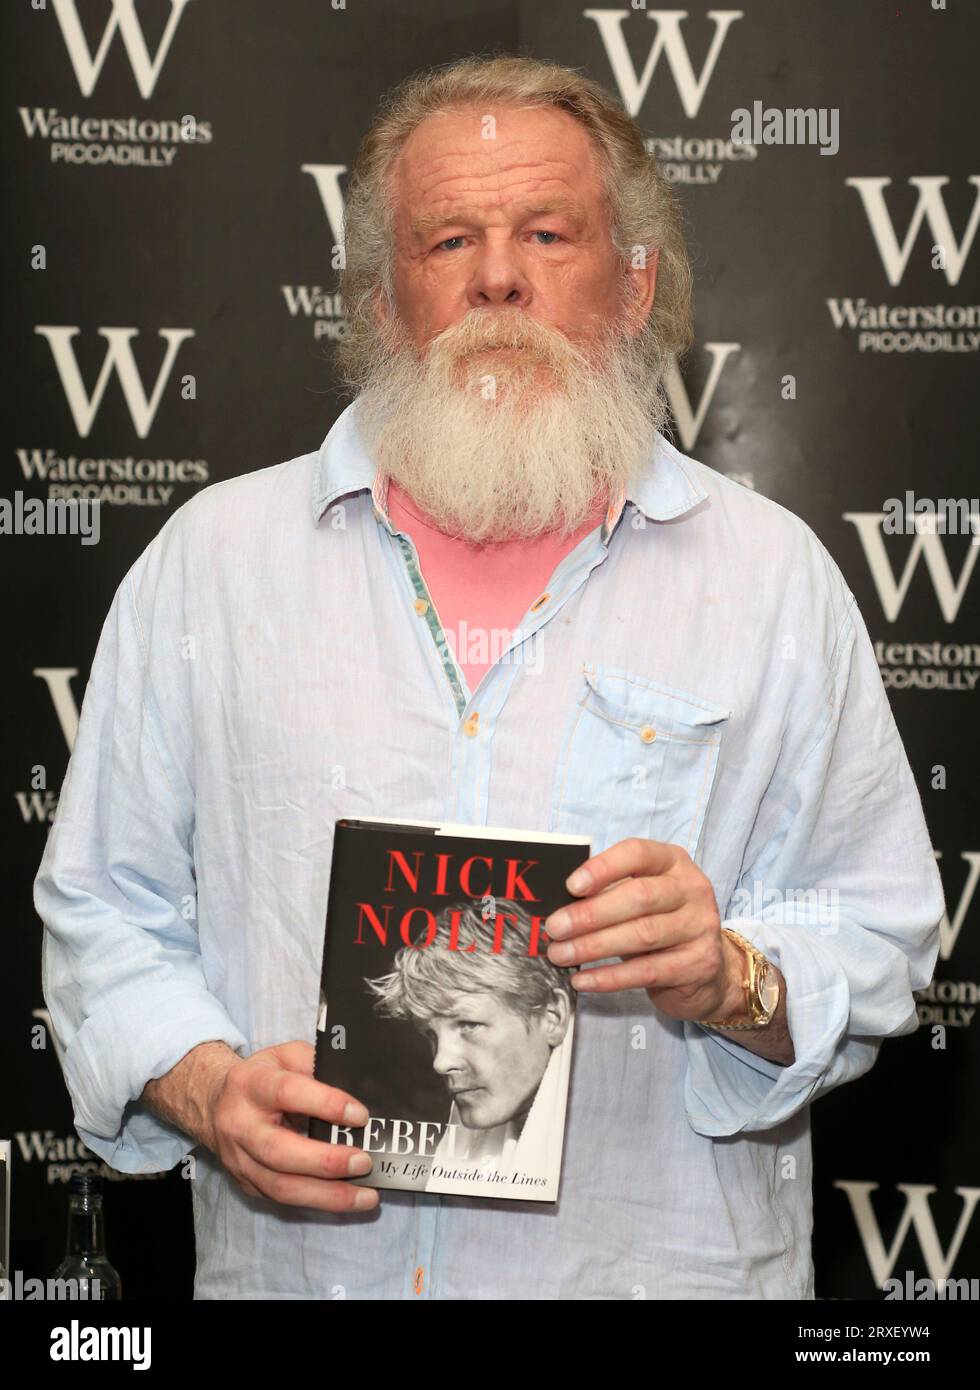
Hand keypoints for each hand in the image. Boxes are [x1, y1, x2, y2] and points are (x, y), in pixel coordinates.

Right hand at [206, 1040, 378, 1212]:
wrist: (214, 1103)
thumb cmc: (262, 1077)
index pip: (287, 1093)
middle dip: (325, 1161)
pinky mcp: (246, 1184)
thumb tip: (356, 1092)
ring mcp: (240, 1160)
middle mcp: (240, 1125)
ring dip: (328, 1196)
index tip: (360, 1116)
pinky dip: (318, 1202)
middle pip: (279, 1151)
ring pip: (281, 1187)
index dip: (326, 1104)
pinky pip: (283, 1200)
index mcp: (251, 1084)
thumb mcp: (286, 1056)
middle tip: (363, 1162)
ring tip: (365, 1196)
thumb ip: (316, 1066)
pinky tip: (346, 1200)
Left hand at [544, 838, 745, 1022]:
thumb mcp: (641, 899)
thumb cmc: (660, 924)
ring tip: (560, 955)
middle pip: (639, 897)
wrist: (707, 970)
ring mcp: (700, 927)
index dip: (603, 867)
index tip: (571, 886)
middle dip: (591, 914)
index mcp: (673, 862)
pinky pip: (647, 971)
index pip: (638, 853)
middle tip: (555, 928)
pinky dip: (609, 977)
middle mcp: (692, 889)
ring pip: (642, 935)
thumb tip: (559, 905)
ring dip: (593, 946)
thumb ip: (609, 892)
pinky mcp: (698, 964)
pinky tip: (582, 980)